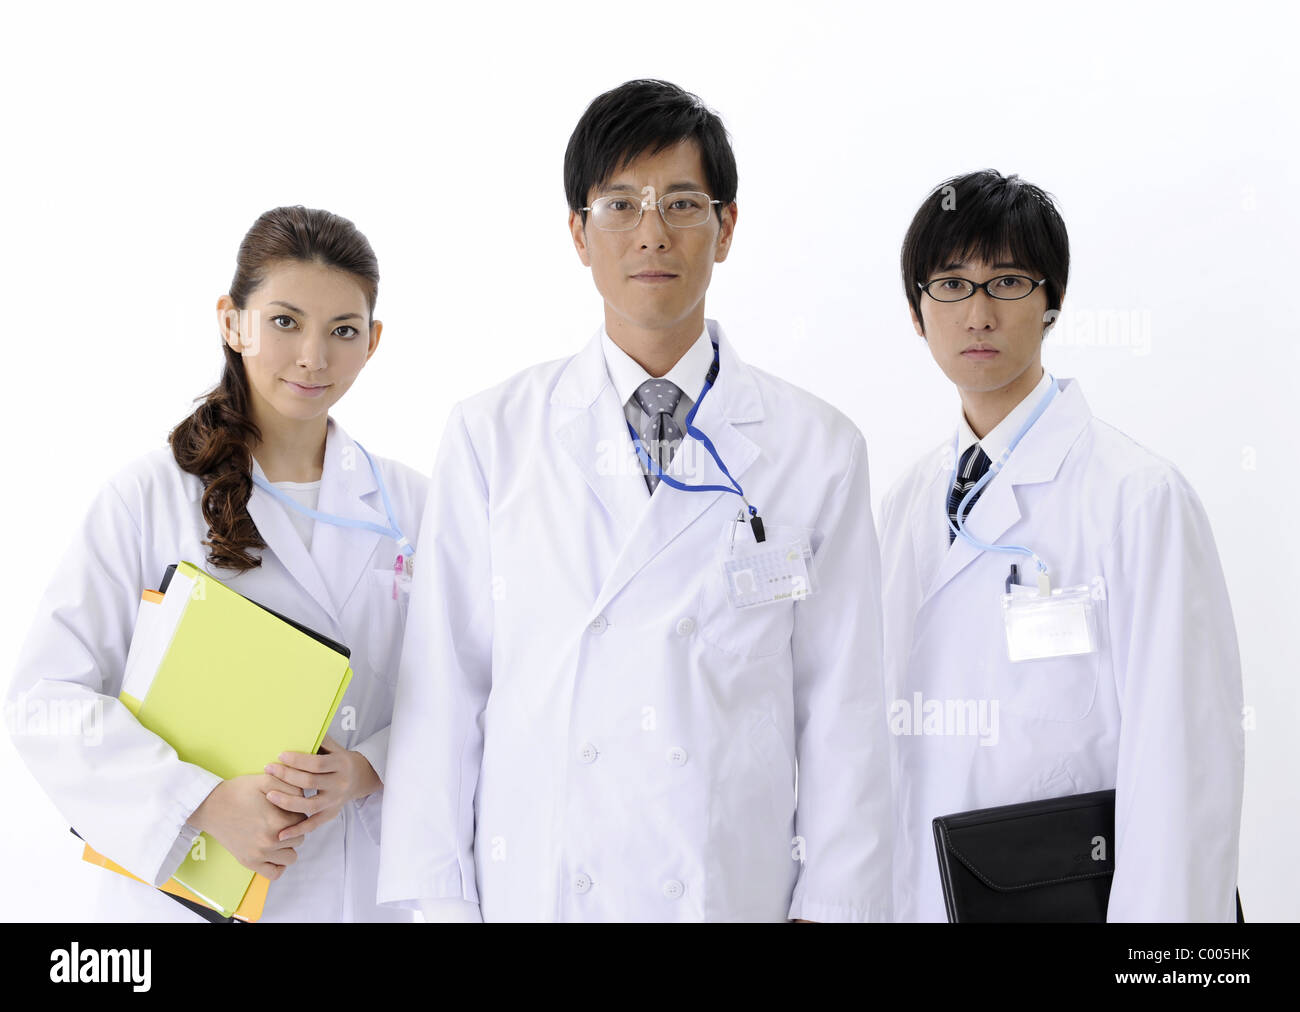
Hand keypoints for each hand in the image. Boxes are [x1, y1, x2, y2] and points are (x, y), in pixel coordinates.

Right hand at [186, 773, 305, 879]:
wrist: (211, 805)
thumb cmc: (239, 791)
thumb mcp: (266, 779)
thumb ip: (291, 785)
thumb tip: (305, 796)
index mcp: (278, 821)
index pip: (303, 820)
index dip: (297, 812)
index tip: (286, 809)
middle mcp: (270, 842)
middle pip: (300, 838)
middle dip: (294, 829)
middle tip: (280, 820)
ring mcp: (259, 855)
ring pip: (291, 857)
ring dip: (287, 846)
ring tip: (276, 834)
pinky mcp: (249, 863)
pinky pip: (275, 873)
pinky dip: (278, 864)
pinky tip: (273, 852)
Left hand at [263, 735, 380, 841]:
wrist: (360, 777)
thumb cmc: (339, 759)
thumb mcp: (334, 747)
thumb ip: (318, 740)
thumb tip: (296, 729)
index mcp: (340, 764)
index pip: (317, 764)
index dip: (297, 760)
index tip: (280, 755)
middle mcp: (339, 784)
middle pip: (310, 782)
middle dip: (287, 776)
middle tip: (268, 769)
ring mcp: (335, 801)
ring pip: (309, 805)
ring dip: (287, 801)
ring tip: (269, 795)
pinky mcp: (331, 814)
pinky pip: (313, 824)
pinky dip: (297, 829)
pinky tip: (281, 833)